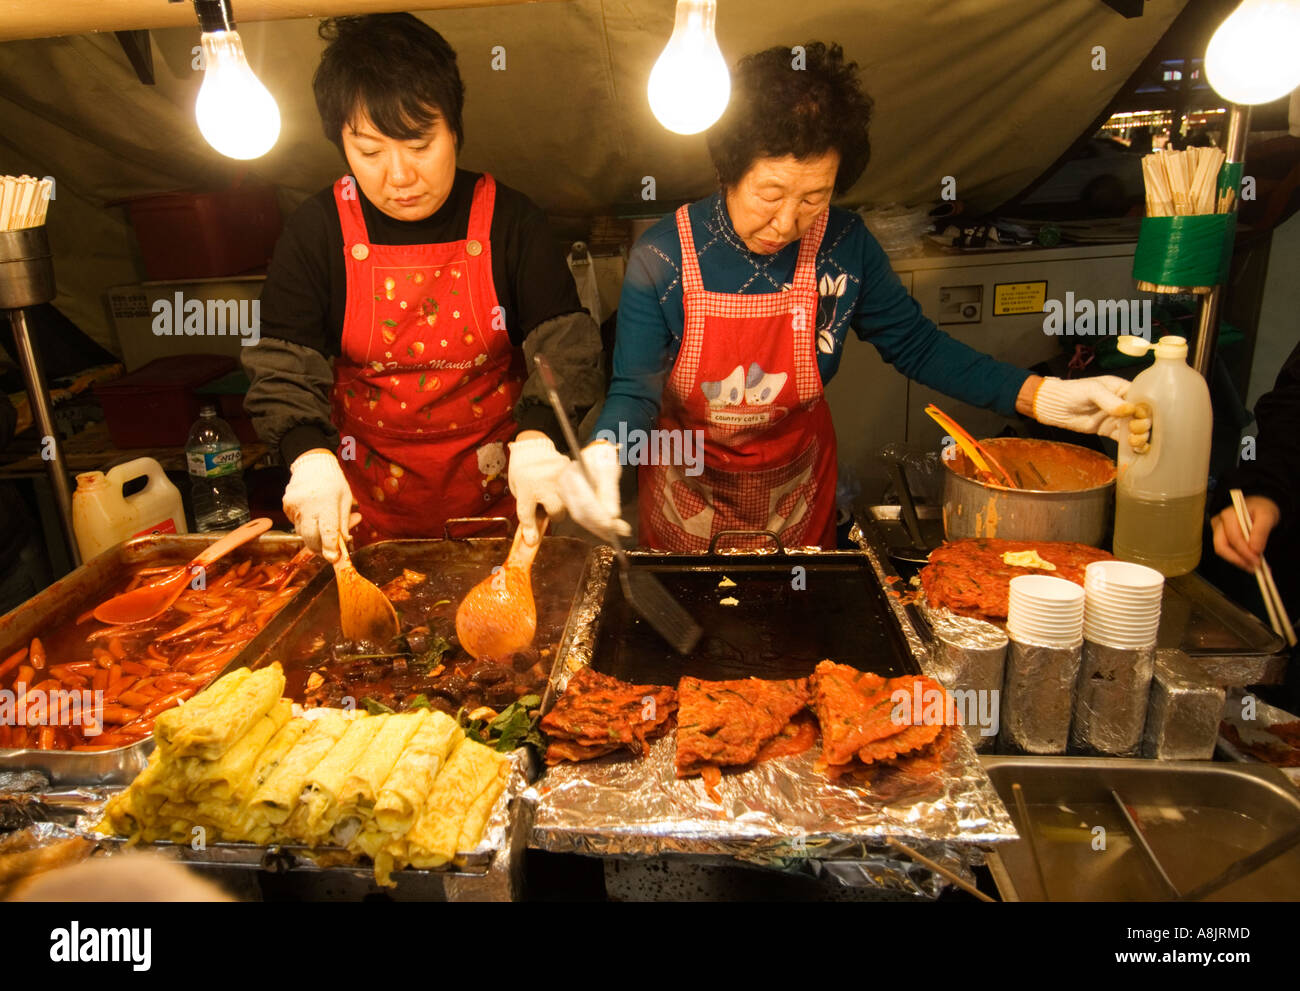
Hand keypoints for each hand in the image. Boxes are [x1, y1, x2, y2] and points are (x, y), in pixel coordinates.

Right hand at [283, 449, 354, 561]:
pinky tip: (311, 516)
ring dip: (312, 537)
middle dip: (320, 549)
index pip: (328, 531)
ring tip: (321, 529)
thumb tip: (344, 542)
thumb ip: (345, 522)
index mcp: (327, 502)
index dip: (330, 548)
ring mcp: (294, 506)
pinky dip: (304, 526)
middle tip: (329, 552)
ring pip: (302, 533)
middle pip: (310, 537)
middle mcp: (307, 505)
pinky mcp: (286, 507)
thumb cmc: (333, 482)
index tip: (334, 558)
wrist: (312, 464)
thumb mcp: (346, 499)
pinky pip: (295, 524)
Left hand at [508, 433, 570, 545]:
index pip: (528, 515)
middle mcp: (546, 483)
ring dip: (561, 504)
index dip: (530, 529)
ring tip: (552, 495)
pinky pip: (573, 491)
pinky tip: (558, 487)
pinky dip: (566, 493)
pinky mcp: (571, 472)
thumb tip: (533, 535)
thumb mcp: (519, 490)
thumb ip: (526, 511)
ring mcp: (561, 478)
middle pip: (556, 512)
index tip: (531, 540)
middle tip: (546, 507)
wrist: (533, 446)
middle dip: (552, 514)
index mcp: (528, 488)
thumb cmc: (523, 468)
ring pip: (567, 504)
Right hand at [557, 440, 631, 542]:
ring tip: (621, 531)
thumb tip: (613, 515)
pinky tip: (611, 529)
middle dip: (602, 525)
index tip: (613, 523)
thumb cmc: (602, 456)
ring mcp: (564, 495)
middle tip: (622, 530)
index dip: (599, 515)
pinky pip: (583, 518)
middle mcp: (563, 486)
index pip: (584, 501)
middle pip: (581, 513)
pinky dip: (598, 525)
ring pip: (582, 518)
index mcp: (572, 474)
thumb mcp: (610, 467)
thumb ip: (610, 491)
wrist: (593, 452)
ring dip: (602, 528)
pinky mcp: (569, 502)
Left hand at [1029, 375, 1149, 446]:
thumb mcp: (1093, 391)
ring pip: (1135, 429)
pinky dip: (1131, 445)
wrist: (1055, 406)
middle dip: (1143, 424)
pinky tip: (1135, 449)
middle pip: (1142, 416)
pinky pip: (1123, 438)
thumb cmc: (1073, 392)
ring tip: (1134, 441)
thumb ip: (1110, 401)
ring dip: (1139, 436)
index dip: (1144, 409)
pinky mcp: (1109, 430)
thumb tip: (1129, 410)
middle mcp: (1123, 404)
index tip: (1139, 416)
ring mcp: (1116, 418)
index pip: (1142, 399)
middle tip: (1135, 429)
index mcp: (1122, 389)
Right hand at [1211, 495, 1279, 571]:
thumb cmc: (1261, 509)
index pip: (1233, 537)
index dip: (1245, 551)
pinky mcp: (1220, 537)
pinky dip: (1237, 558)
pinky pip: (1225, 551)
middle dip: (1238, 559)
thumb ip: (1261, 531)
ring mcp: (1217, 530)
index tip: (1258, 562)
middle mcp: (1219, 522)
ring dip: (1237, 561)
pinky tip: (1249, 562)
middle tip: (1254, 568)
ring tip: (1253, 567)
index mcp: (1229, 514)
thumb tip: (1254, 550)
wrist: (1258, 506)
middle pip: (1221, 546)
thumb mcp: (1267, 516)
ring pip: (1221, 550)